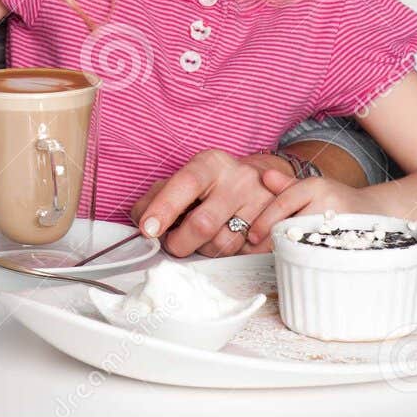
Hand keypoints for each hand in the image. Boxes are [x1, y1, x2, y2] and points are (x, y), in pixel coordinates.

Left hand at [129, 149, 286, 257]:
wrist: (260, 179)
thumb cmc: (212, 183)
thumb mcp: (184, 179)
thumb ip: (156, 196)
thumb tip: (140, 220)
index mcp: (210, 163)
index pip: (185, 184)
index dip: (163, 208)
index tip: (148, 229)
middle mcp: (238, 179)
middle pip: (202, 224)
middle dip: (179, 242)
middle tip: (172, 243)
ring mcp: (261, 201)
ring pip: (223, 244)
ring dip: (203, 250)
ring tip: (201, 239)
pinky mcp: (276, 224)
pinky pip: (244, 253)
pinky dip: (228, 253)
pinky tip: (226, 238)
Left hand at [245, 168, 365, 247]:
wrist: (372, 209)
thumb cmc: (332, 198)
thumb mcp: (310, 187)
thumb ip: (285, 185)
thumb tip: (265, 176)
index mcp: (315, 186)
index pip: (282, 204)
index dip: (264, 222)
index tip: (251, 237)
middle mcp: (329, 202)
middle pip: (292, 225)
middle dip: (273, 240)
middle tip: (256, 251)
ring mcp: (342, 222)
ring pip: (307, 241)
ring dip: (288, 251)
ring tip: (275, 256)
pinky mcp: (352, 240)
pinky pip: (323, 252)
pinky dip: (308, 258)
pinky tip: (298, 261)